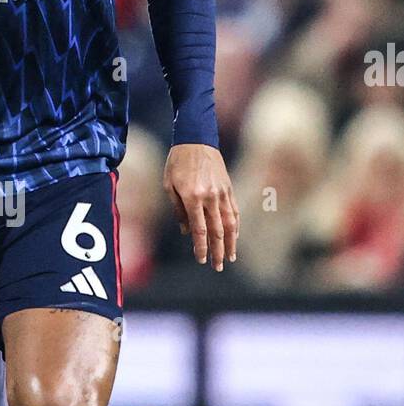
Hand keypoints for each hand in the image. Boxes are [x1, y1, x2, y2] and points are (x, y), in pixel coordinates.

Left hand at [163, 143, 238, 270]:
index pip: (200, 229)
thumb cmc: (177, 162)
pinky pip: (234, 211)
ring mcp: (222, 192)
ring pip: (230, 223)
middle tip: (218, 266)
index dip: (201, 247)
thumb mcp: (169, 185)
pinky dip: (236, 226)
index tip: (202, 260)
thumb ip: (179, 210)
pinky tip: (235, 237)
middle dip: (218, 251)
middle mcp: (210, 197)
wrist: (196, 139)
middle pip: (217, 230)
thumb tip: (187, 232)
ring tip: (231, 257)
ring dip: (231, 242)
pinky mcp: (229, 188)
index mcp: (193, 197)